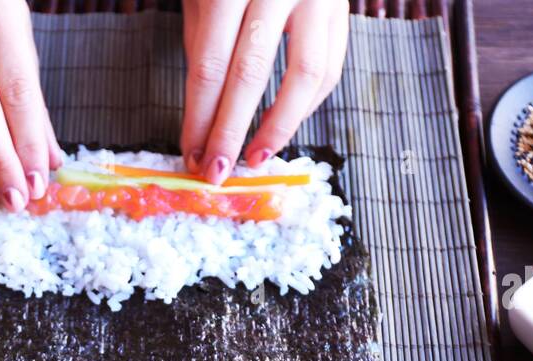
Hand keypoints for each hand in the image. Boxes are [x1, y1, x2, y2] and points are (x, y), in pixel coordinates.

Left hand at [180, 0, 348, 182]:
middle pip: (251, 75)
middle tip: (215, 173)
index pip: (210, 65)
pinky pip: (330, 67)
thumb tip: (201, 115)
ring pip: (305, 76)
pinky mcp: (342, 7)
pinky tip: (282, 125)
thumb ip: (201, 42)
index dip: (199, 118)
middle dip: (230, 132)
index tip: (190, 154)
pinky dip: (307, 104)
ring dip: (278, 127)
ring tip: (254, 157)